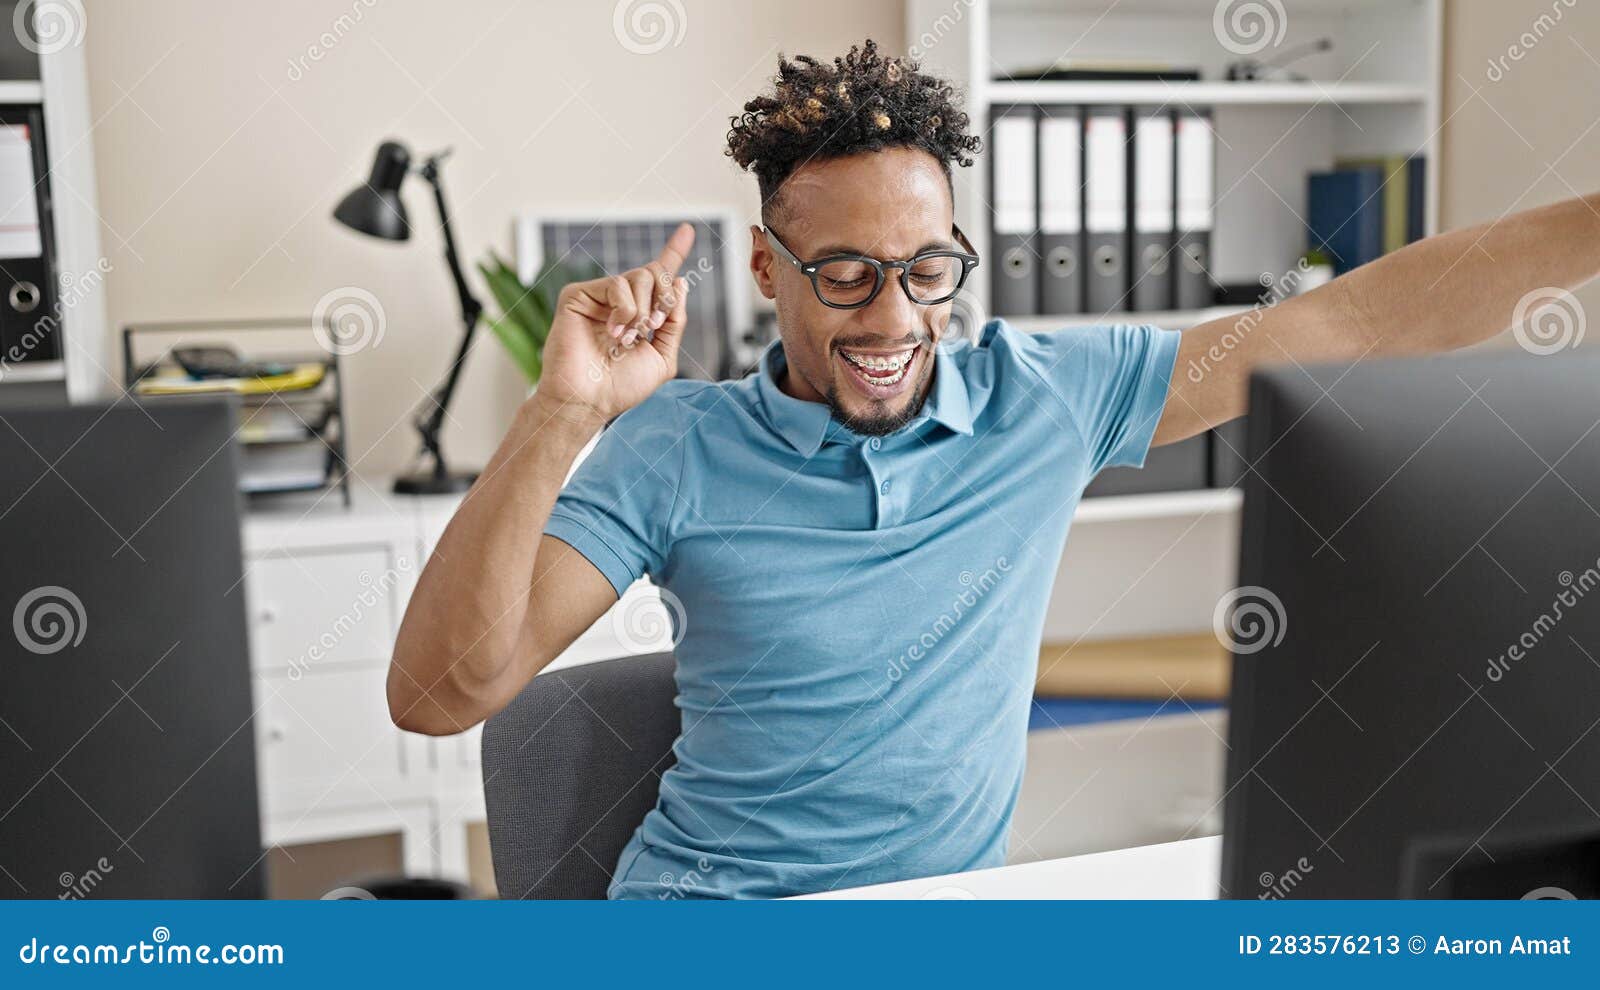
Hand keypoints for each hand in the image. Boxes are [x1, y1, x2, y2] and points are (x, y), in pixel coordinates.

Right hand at [534, 223, 694, 425]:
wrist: (589, 400)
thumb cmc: (621, 387)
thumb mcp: (662, 356)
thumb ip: (674, 322)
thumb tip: (680, 283)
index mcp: (639, 315)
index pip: (658, 279)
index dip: (673, 252)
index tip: (688, 229)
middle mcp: (619, 302)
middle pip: (655, 273)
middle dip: (664, 298)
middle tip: (653, 327)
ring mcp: (598, 297)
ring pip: (638, 276)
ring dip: (643, 310)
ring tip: (628, 338)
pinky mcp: (578, 295)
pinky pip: (616, 284)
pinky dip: (624, 308)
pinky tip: (614, 331)